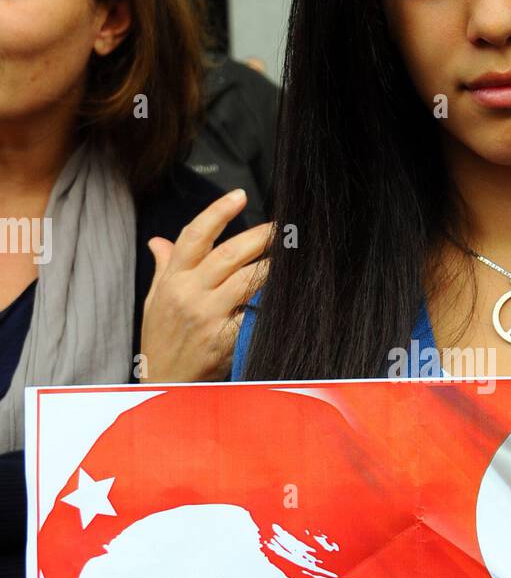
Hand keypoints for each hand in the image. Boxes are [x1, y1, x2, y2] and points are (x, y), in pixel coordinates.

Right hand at [140, 188, 269, 382]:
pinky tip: (284, 292)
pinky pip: (252, 314)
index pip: (195, 235)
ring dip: (272, 265)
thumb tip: (160, 240)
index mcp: (173, 279)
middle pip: (229, 254)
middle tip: (281, 226)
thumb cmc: (161, 339)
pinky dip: (268, 302)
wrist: (164, 382)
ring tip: (290, 255)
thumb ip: (164, 267)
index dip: (218, 211)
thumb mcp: (154, 300)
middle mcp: (189, 294)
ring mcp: (207, 316)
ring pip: (247, 280)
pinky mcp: (224, 339)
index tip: (240, 195)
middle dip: (260, 236)